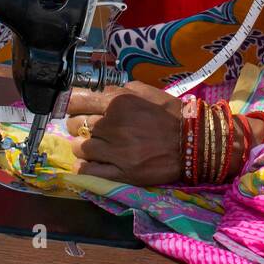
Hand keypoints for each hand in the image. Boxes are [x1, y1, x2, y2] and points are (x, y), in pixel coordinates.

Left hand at [65, 81, 183, 185]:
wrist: (193, 142)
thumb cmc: (171, 114)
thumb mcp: (147, 92)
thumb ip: (121, 90)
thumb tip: (102, 92)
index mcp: (117, 103)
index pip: (77, 101)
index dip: (71, 105)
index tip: (72, 108)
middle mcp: (112, 125)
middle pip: (75, 124)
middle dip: (76, 125)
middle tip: (85, 129)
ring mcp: (115, 151)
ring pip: (79, 148)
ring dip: (82, 146)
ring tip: (92, 147)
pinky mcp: (121, 172)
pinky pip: (89, 170)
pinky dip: (85, 166)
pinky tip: (91, 163)